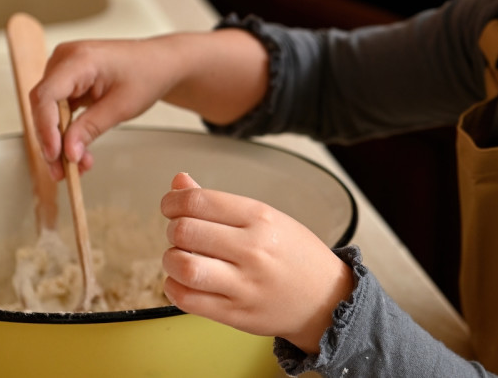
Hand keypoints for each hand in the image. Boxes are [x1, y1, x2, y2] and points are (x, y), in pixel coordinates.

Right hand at [30, 38, 176, 179]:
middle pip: (43, 106)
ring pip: (48, 112)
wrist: (159, 63)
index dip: (45, 128)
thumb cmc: (146, 74)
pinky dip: (67, 132)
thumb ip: (91, 128)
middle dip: (52, 142)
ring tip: (77, 166)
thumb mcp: (121, 106)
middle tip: (63, 171)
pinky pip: (59, 110)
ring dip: (60, 141)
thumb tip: (68, 152)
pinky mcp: (68, 80)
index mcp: (79, 59)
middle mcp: (65, 59)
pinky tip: (77, 151)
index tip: (54, 154)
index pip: (46, 95)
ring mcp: (64, 68)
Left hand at [161, 173, 354, 352]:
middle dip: (172, 229)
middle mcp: (253, 249)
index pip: (199, 201)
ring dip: (170, 260)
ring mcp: (245, 284)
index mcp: (261, 218)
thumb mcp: (267, 218)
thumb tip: (179, 183)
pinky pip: (188, 300)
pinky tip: (182, 280)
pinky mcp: (237, 314)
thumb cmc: (294, 254)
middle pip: (185, 231)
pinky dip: (174, 287)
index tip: (171, 206)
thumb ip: (219, 203)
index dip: (173, 202)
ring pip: (184, 267)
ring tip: (179, 257)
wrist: (327, 299)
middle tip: (180, 233)